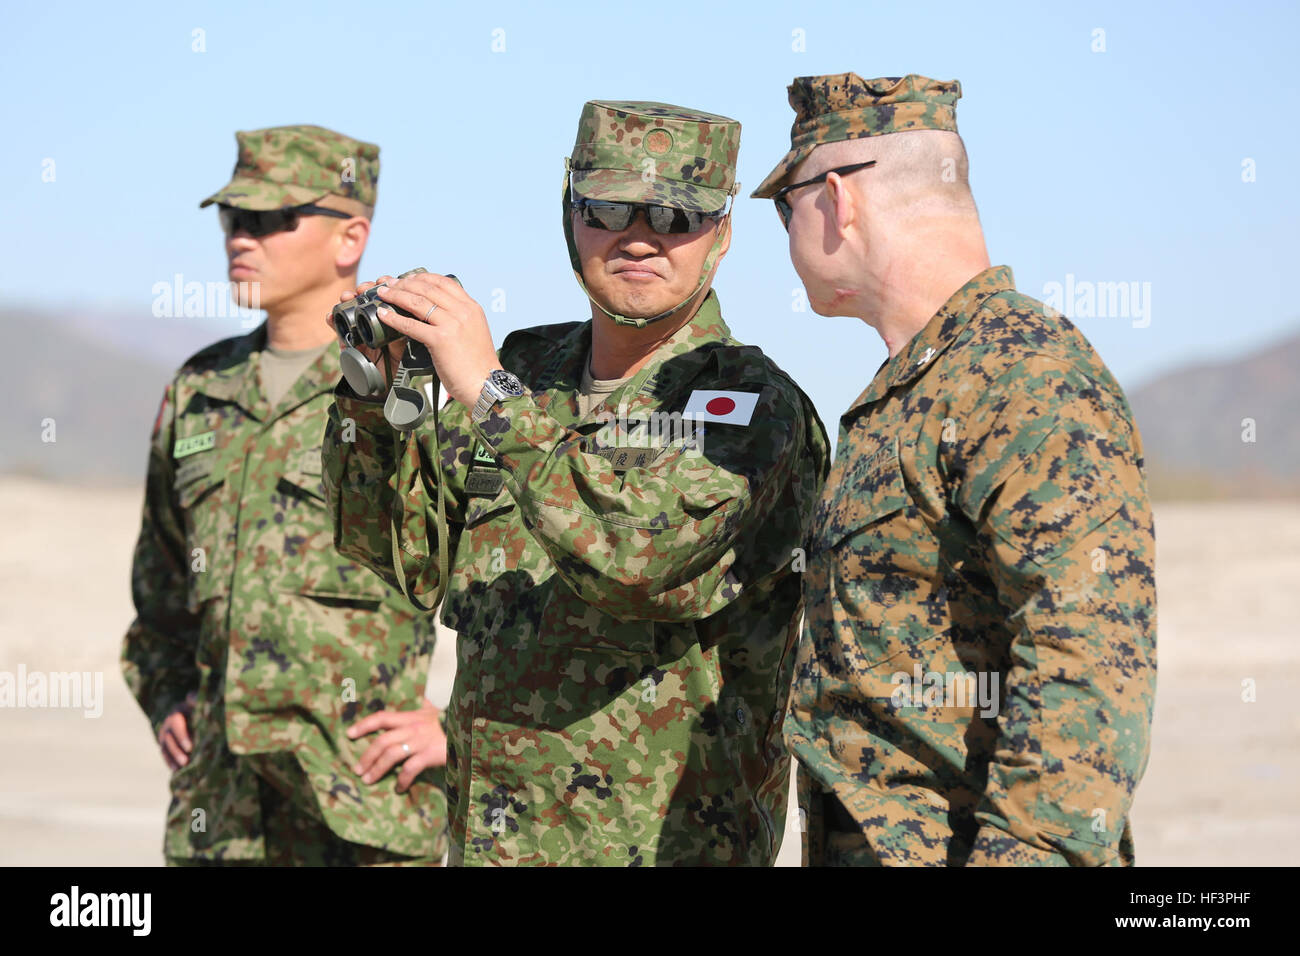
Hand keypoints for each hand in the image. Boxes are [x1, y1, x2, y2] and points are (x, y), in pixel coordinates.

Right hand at [158, 691, 196, 771]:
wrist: (200, 715)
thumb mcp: (201, 703)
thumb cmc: (204, 708)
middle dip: (177, 750)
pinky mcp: (166, 745)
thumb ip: (197, 700)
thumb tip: (191, 695)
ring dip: (172, 759)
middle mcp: (168, 724)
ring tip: (181, 768)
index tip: (190, 747)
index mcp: (177, 712)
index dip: (182, 736)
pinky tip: (176, 771)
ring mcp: (165, 735)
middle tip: (186, 761)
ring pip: (165, 748)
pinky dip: (170, 763)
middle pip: (169, 739)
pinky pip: (165, 755)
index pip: (176, 724)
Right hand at [325, 278, 408, 386]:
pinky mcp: (348, 340)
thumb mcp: (409, 339)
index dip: (384, 286)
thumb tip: (421, 307)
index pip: (386, 294)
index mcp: (391, 315)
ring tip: (347, 296)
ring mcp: (360, 328)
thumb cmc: (401, 360)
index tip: (384, 281)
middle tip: (364, 288)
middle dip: (364, 289)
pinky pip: (338, 328)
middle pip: (366, 297)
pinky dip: (332, 320)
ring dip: (346, 299)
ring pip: (350, 308)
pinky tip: (331, 316)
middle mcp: (374, 319)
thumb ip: (411, 324)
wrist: (391, 383)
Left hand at [346, 698, 446, 792]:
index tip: (349, 734)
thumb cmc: (449, 729)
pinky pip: (410, 768)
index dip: (364, 725)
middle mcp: (415, 727)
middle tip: (357, 769)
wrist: (470, 739)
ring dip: (377, 769)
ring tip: (368, 780)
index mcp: (411, 717)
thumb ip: (423, 709)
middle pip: (383, 740)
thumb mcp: (433, 716)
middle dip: (367, 756)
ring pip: (392, 754)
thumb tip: (420, 700)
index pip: (382, 717)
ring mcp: (423, 740)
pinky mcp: (431, 754)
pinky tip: (398, 788)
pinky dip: (402, 780)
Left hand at [370, 272, 499, 405]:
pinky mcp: (440, 339)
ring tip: (382, 294)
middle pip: (428, 288)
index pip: (444, 282)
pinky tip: (383, 315)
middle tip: (389, 284)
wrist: (484, 384)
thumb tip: (440, 313)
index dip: (422, 277)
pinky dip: (394, 318)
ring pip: (417, 302)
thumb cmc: (478, 364)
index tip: (407, 278)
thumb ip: (460, 319)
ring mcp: (452, 324)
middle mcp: (463, 311)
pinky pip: (411, 325)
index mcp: (471, 307)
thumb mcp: (474, 332)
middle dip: (404, 284)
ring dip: (396, 296)